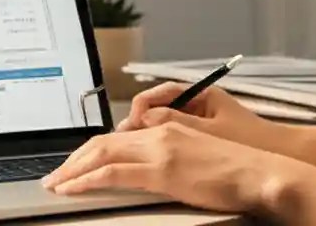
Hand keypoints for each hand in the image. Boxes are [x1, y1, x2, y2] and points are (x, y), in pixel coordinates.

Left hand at [41, 121, 304, 215]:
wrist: (261, 173)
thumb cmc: (237, 171)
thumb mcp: (198, 156)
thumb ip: (171, 155)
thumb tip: (147, 168)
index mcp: (169, 128)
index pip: (119, 136)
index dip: (91, 150)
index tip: (75, 164)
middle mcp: (160, 133)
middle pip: (103, 142)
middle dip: (74, 159)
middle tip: (55, 175)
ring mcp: (160, 150)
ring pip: (101, 153)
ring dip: (72, 169)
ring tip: (55, 183)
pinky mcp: (162, 170)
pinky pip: (112, 172)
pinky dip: (86, 179)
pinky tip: (72, 188)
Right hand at [118, 82, 286, 152]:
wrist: (279, 159)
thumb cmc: (250, 141)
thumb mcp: (210, 132)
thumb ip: (176, 123)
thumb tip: (144, 119)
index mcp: (201, 94)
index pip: (160, 94)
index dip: (141, 107)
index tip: (131, 123)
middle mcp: (197, 103)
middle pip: (156, 108)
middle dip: (136, 123)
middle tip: (119, 141)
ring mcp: (198, 121)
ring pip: (161, 123)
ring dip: (143, 135)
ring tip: (128, 151)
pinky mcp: (201, 137)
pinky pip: (172, 135)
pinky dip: (157, 144)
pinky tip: (148, 157)